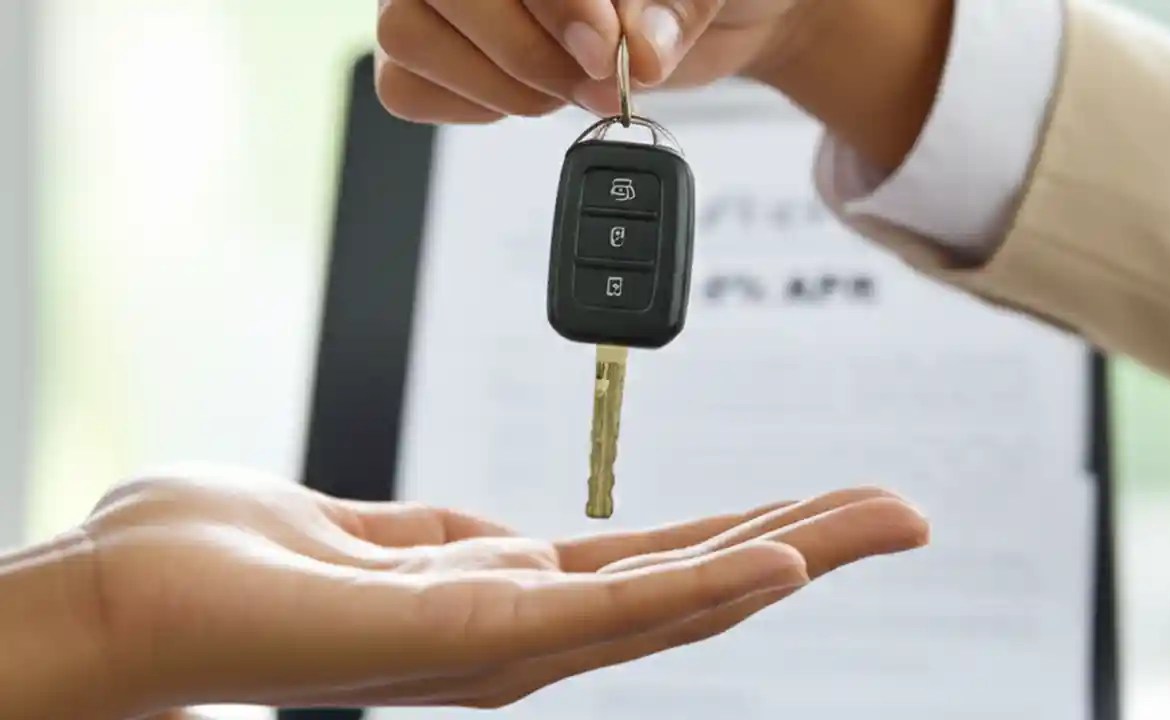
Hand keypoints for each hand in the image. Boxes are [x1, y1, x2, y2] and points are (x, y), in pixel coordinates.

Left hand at [64, 468, 925, 716]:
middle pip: (692, 580)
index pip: (654, 563)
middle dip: (805, 541)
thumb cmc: (235, 562)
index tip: (826, 504)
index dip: (746, 536)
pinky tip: (780, 563)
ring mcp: (509, 639)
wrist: (140, 594)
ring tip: (880, 520)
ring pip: (678, 595)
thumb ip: (456, 544)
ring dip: (789, 554)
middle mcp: (525, 632)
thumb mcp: (375, 537)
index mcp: (505, 598)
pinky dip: (703, 589)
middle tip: (905, 510)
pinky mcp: (476, 633)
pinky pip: (612, 610)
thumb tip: (517, 537)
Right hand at [374, 0, 952, 168]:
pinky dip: (472, 105)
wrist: (722, 8)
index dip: (548, 2)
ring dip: (501, 83)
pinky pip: (406, 84)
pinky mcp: (441, 47)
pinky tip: (535, 94)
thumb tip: (638, 46)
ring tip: (574, 88)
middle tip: (601, 77)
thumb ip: (676, 4)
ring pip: (407, 35)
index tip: (602, 44)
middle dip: (527, 49)